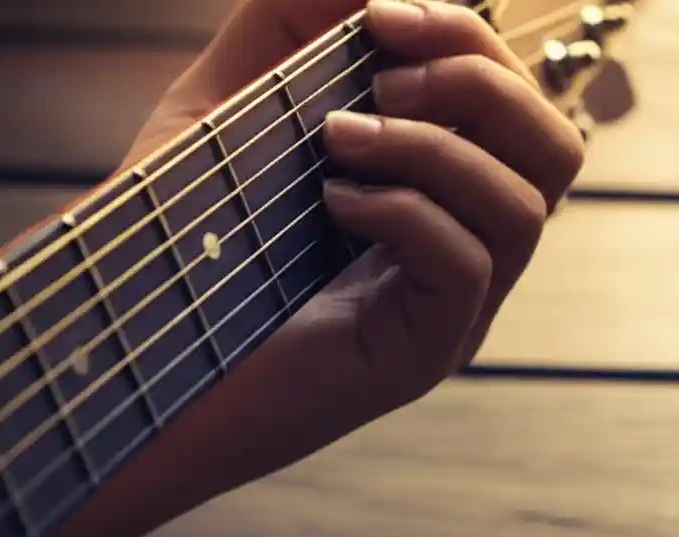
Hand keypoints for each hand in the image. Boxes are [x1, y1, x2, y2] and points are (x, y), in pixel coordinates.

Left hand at [126, 0, 585, 477]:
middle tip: (383, 77)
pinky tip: (330, 201)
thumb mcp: (231, 100)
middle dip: (481, 85)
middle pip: (557, 152)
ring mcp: (451, 315)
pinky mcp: (417, 359)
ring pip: (525, 210)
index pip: (517, 106)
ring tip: (338, 137)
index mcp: (441, 194)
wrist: (122, 355)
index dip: (468, 39)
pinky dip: (404, 211)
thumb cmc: (179, 235)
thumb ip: (291, 22)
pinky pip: (467, 267)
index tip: (378, 13)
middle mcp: (465, 254)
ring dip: (434, 146)